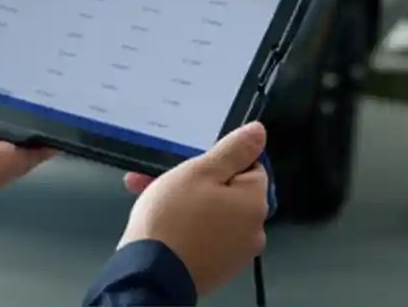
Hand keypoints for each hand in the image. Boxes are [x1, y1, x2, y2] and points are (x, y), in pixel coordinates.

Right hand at [117, 123, 268, 297]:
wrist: (149, 274)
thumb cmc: (172, 220)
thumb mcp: (200, 171)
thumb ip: (233, 151)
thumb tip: (259, 133)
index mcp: (254, 203)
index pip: (250, 167)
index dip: (221, 162)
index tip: (196, 165)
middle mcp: (253, 231)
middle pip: (229, 192)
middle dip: (197, 182)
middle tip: (165, 180)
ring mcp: (234, 253)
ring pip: (213, 214)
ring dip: (186, 203)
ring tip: (151, 197)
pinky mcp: (216, 268)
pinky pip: (204, 236)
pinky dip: (186, 227)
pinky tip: (160, 222)